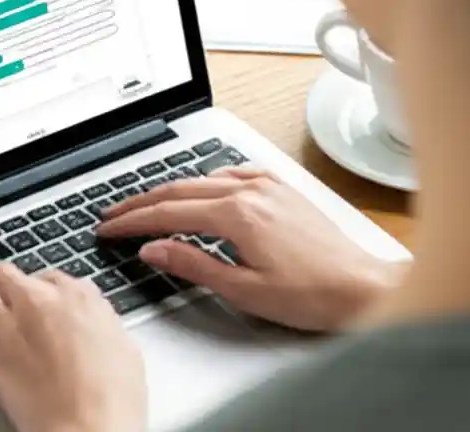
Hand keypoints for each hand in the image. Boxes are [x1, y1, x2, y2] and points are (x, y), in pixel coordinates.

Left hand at [0, 264, 145, 431]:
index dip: (44, 284)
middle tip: (3, 287)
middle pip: (10, 275)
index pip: (52, 275)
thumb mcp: (124, 347)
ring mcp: (11, 328)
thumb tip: (93, 320)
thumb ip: (101, 323)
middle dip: (5, 280)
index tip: (41, 292)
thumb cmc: (113, 397)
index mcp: (79, 298)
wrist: (87, 429)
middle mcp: (40, 304)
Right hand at [98, 167, 403, 331]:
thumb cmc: (312, 294)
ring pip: (204, 179)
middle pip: (179, 189)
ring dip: (170, 190)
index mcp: (237, 214)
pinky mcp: (282, 189)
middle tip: (113, 215)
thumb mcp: (243, 289)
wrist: (360, 287)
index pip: (168, 212)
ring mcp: (268, 186)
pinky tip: (201, 189)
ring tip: (147, 204)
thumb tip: (154, 248)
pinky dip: (207, 181)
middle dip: (141, 202)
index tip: (108, 227)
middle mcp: (252, 191)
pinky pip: (233, 174)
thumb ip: (193, 264)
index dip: (132, 220)